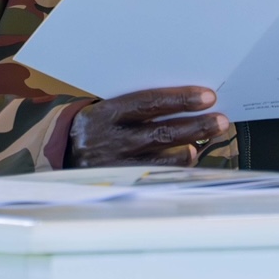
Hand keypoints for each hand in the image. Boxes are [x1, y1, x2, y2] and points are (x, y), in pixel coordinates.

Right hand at [65, 87, 229, 168]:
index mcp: (107, 113)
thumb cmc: (94, 123)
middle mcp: (111, 139)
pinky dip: (176, 166)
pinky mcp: (119, 182)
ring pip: (161, 156)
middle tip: (221, 119)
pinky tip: (191, 157)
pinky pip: (155, 174)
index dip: (180, 99)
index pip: (149, 102)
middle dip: (195, 125)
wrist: (58, 151)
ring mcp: (115, 164)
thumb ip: (136, 104)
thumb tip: (182, 101)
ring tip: (211, 134)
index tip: (207, 96)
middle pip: (161, 132)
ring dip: (191, 146)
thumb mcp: (106, 106)